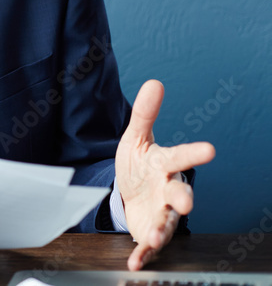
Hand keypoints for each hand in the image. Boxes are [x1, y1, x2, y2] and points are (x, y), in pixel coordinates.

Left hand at [115, 80, 215, 270]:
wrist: (132, 192)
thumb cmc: (140, 164)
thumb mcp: (136, 138)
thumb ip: (145, 114)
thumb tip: (154, 82)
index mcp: (165, 165)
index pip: (180, 157)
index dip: (194, 153)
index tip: (210, 150)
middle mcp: (169, 190)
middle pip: (180, 194)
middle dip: (184, 198)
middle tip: (186, 202)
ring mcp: (162, 212)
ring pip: (167, 221)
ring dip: (163, 229)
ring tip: (156, 236)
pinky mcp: (151, 230)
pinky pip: (149, 243)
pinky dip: (144, 252)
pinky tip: (137, 260)